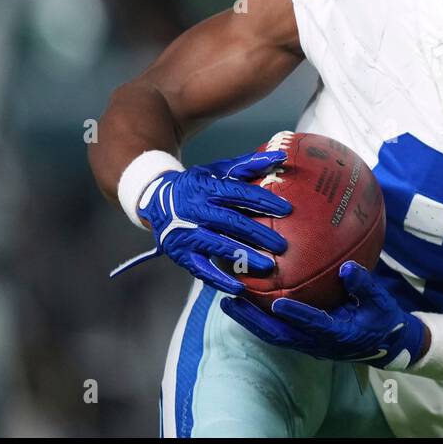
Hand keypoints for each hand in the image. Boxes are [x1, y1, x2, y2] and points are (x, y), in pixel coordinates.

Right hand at [111, 149, 292, 292]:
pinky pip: (201, 269)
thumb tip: (280, 155)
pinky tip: (239, 288)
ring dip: (244, 257)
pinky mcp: (180, 253)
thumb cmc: (198, 185)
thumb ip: (249, 165)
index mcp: (208, 188)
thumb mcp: (218, 171)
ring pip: (218, 246)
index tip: (287, 210)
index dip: (264, 201)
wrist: (155, 200)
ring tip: (268, 266)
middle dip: (259, 234)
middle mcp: (196, 210)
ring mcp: (186, 233)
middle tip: (283, 245)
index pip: (240, 194)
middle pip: (232, 222)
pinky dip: (219, 279)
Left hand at [220, 262, 428, 369]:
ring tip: (229, 303)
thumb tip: (347, 267)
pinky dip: (259, 320)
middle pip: (280, 335)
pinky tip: (246, 305)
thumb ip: (365, 285)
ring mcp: (309, 345)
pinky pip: (278, 332)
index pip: (314, 324)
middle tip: (231, 301)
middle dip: (254, 320)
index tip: (278, 302)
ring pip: (274, 336)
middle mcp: (319, 344)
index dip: (296, 314)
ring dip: (250, 321)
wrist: (385, 344)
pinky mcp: (305, 342)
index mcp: (339, 334)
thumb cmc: (383, 319)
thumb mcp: (381, 301)